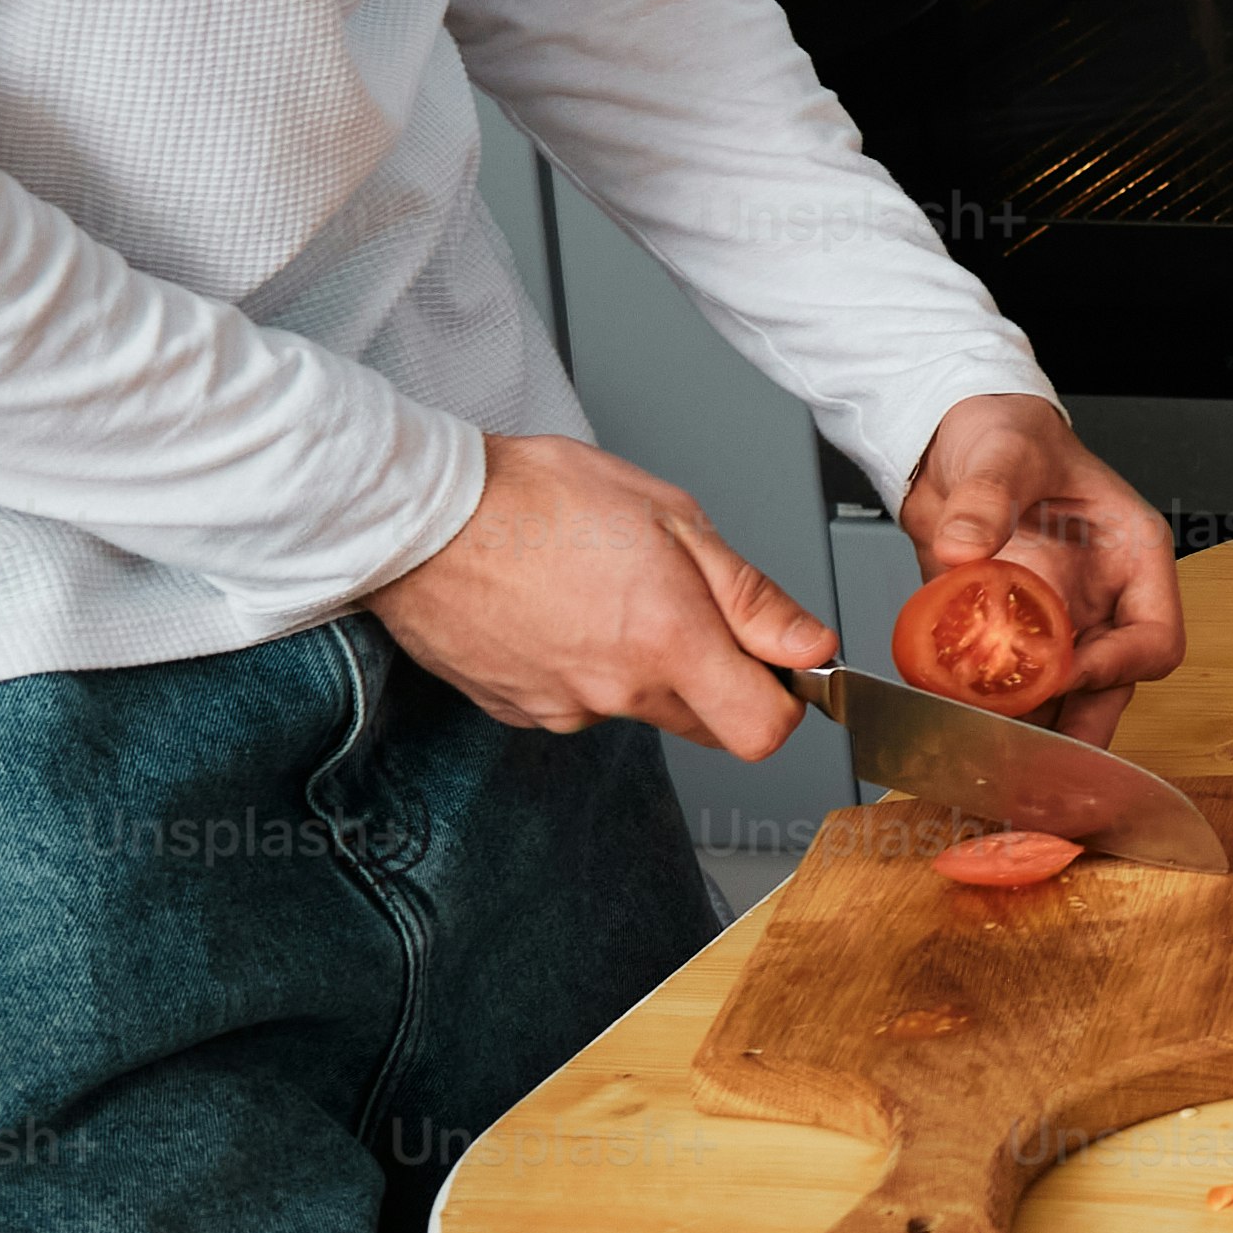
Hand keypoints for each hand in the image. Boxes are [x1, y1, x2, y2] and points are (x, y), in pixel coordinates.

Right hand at [365, 431, 835, 754]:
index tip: (779, 666)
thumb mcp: (674, 519)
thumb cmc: (541, 499)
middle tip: (688, 605)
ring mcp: (561, 709)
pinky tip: (562, 611)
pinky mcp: (517, 711)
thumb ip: (750, 597)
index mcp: (668, 643)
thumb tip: (809, 647)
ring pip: (639, 708)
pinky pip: (580, 702)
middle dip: (719, 678)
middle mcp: (615, 693)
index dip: (784, 701)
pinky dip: (586, 667)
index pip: (761, 732)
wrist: (423, 518)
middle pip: (706, 722)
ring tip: (608, 592)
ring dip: (645, 666)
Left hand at [897, 390, 1189, 750]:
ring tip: (990, 750)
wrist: (949, 444)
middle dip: (1077, 725)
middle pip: (1113, 684)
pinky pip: (1009, 688)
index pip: (1155, 636)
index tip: (1062, 672)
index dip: (1116, 665)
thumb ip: (987, 496)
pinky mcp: (1007, 636)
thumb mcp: (1004, 452)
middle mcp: (1100, 599)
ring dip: (1030, 728)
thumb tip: (966, 544)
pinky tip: (953, 722)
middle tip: (1034, 759)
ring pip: (1063, 699)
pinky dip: (984, 710)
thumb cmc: (1006, 435)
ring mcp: (1056, 622)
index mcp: (1131, 556)